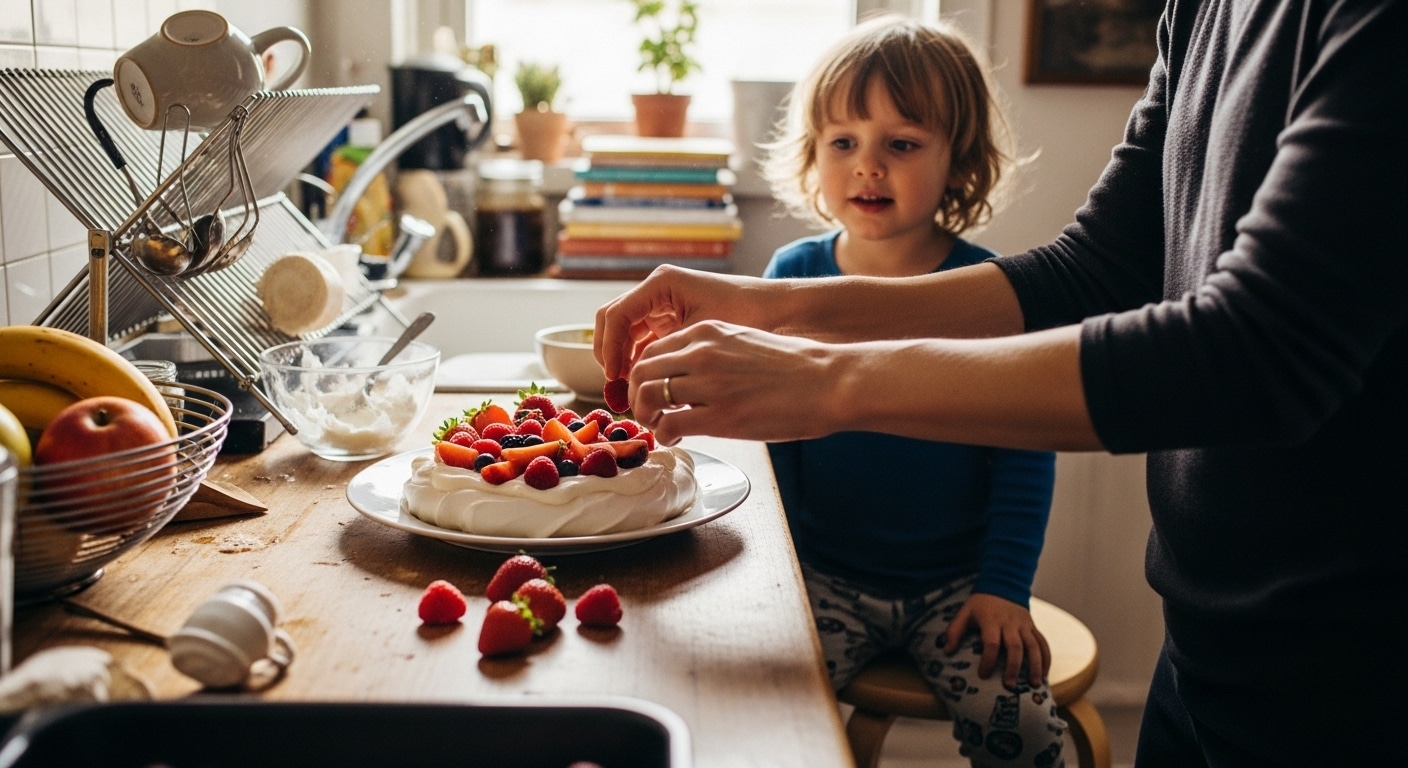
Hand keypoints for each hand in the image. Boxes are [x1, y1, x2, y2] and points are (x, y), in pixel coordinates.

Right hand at [594, 265, 767, 379]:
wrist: (778, 311)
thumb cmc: (745, 314)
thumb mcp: (701, 334)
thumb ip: (666, 353)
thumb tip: (638, 382)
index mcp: (661, 284)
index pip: (616, 314)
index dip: (609, 347)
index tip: (614, 376)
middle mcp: (657, 291)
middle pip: (614, 321)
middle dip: (610, 353)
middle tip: (617, 385)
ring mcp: (663, 305)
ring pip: (626, 333)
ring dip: (623, 360)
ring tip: (632, 390)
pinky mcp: (672, 321)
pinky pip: (644, 340)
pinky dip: (640, 360)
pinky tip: (648, 384)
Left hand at [622, 320, 846, 445]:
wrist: (828, 381)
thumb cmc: (796, 367)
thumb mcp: (745, 342)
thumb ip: (715, 354)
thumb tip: (694, 377)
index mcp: (708, 333)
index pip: (653, 350)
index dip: (643, 374)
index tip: (649, 391)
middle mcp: (701, 354)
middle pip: (641, 372)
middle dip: (636, 396)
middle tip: (647, 413)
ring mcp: (708, 384)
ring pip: (648, 397)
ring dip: (646, 416)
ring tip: (659, 427)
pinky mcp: (719, 416)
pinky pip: (669, 425)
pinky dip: (665, 435)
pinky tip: (679, 438)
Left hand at [943, 593, 1049, 687]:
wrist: (1003, 585)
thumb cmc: (981, 604)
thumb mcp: (965, 612)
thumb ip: (954, 630)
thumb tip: (947, 651)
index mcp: (991, 620)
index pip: (991, 642)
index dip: (987, 660)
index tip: (983, 675)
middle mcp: (1010, 623)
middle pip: (1015, 646)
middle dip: (1013, 667)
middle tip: (1009, 685)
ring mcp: (1024, 625)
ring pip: (1033, 646)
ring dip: (1035, 666)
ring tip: (1034, 685)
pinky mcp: (1033, 627)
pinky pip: (1043, 643)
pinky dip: (1046, 659)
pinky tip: (1045, 674)